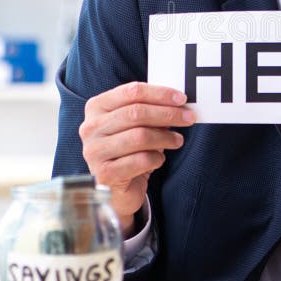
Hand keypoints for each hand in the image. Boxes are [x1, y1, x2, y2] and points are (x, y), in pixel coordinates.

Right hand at [79, 82, 194, 235]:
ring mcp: (94, 151)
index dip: (160, 93)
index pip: (132, 92)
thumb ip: (151, 109)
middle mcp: (91, 127)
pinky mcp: (104, 174)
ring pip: (140, 136)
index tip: (182, 98)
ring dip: (165, 137)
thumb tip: (179, 102)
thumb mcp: (137, 124)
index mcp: (97, 107)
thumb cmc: (129, 149)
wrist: (117, 188)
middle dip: (168, 114)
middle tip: (189, 118)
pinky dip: (156, 158)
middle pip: (136, 113)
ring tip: (177, 140)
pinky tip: (159, 159)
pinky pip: (140, 160)